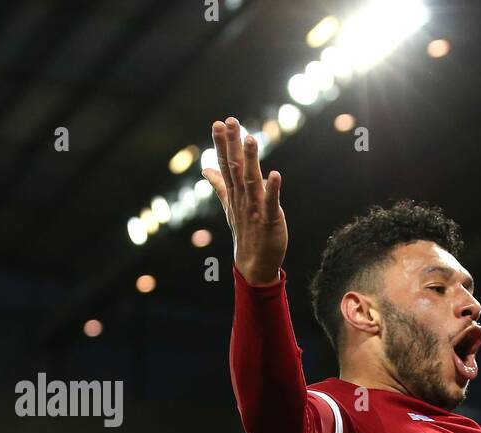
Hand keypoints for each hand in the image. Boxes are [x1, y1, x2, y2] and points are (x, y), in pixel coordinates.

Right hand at [203, 117, 287, 286]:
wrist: (254, 264)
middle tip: (229, 121)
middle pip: (235, 168)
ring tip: (250, 138)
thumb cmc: (245, 232)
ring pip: (251, 181)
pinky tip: (274, 174)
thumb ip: (220, 185)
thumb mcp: (231, 205)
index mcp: (234, 193)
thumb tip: (206, 169)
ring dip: (250, 160)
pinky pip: (270, 203)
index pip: (226, 164)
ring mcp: (255, 209)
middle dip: (232, 144)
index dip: (222, 144)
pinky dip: (272, 190)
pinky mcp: (269, 220)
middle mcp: (242, 198)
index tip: (219, 123)